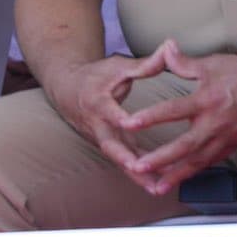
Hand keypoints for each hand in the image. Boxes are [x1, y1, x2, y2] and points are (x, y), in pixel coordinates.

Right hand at [39, 46, 172, 184]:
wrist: (66, 88)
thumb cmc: (95, 75)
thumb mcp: (117, 66)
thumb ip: (146, 64)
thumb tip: (170, 47)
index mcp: (98, 101)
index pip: (109, 111)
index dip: (120, 118)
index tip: (130, 123)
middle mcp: (97, 124)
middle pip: (111, 145)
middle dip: (127, 160)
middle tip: (143, 171)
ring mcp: (100, 137)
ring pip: (119, 159)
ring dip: (137, 174)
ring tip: (158, 189)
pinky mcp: (107, 145)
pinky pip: (123, 161)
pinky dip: (139, 173)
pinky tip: (158, 185)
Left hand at [119, 42, 236, 196]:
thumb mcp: (214, 63)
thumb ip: (185, 62)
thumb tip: (165, 47)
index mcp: (207, 100)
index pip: (173, 110)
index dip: (149, 117)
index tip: (128, 124)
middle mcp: (216, 124)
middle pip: (184, 146)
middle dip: (159, 159)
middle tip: (137, 167)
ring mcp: (227, 138)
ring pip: (198, 161)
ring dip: (176, 174)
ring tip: (156, 186)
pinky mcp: (235, 145)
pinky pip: (211, 162)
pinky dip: (195, 172)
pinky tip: (181, 179)